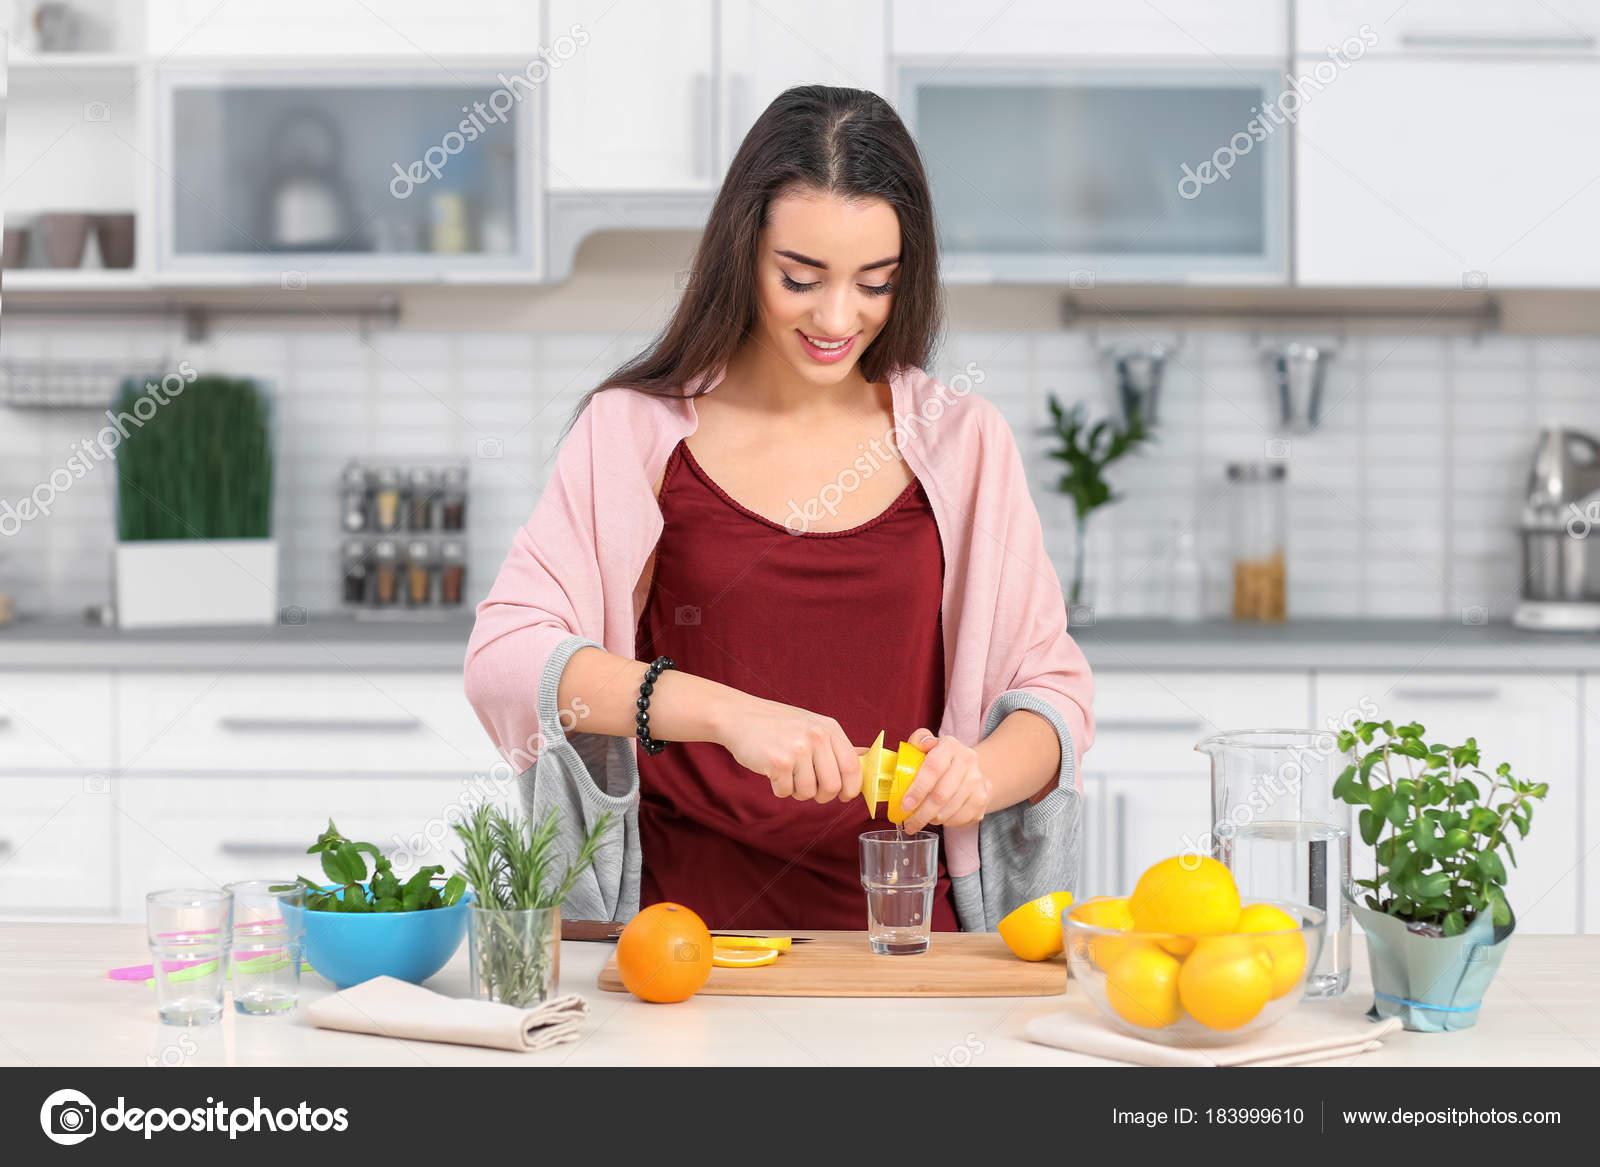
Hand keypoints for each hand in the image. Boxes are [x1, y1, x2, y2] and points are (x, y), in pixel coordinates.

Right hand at [717, 694, 862, 804]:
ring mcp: (798, 749)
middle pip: (833, 786)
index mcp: (829, 728)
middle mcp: (817, 737)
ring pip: (809, 793)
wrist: (740, 716)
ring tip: (788, 775)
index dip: (851, 788)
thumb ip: (836, 745)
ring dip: (797, 791)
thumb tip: (864, 758)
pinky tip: (773, 772)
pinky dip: (779, 789)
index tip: (845, 795)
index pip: (852, 767)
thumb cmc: (777, 724)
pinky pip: (786, 792)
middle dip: (823, 796)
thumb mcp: (812, 725)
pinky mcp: (778, 763)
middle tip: (811, 790)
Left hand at [900, 728, 989, 832]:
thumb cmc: (940, 759)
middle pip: (941, 795)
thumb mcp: (927, 745)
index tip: (905, 805)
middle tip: (909, 823)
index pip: (933, 768)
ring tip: (921, 820)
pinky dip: (946, 823)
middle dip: (921, 813)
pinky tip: (938, 819)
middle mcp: (967, 761)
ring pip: (950, 810)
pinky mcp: (983, 799)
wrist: (971, 769)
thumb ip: (919, 740)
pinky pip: (960, 819)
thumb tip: (922, 744)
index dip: (918, 789)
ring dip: (932, 820)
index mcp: (950, 746)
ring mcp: (978, 781)